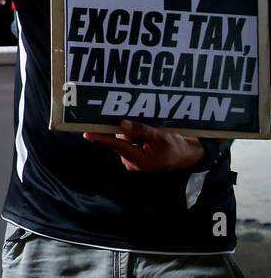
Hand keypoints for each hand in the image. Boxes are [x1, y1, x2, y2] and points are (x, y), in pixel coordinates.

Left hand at [83, 119, 203, 171]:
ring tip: (143, 124)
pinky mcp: (137, 156)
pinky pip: (131, 142)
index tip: (87, 133)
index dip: (101, 138)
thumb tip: (122, 124)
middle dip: (122, 129)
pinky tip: (144, 129)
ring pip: (125, 140)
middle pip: (120, 140)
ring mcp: (134, 159)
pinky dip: (134, 135)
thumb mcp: (161, 137)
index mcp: (138, 160)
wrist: (190, 156)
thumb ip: (141, 131)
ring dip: (130, 131)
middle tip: (128, 115)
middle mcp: (132, 162)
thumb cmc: (178, 148)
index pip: (116, 146)